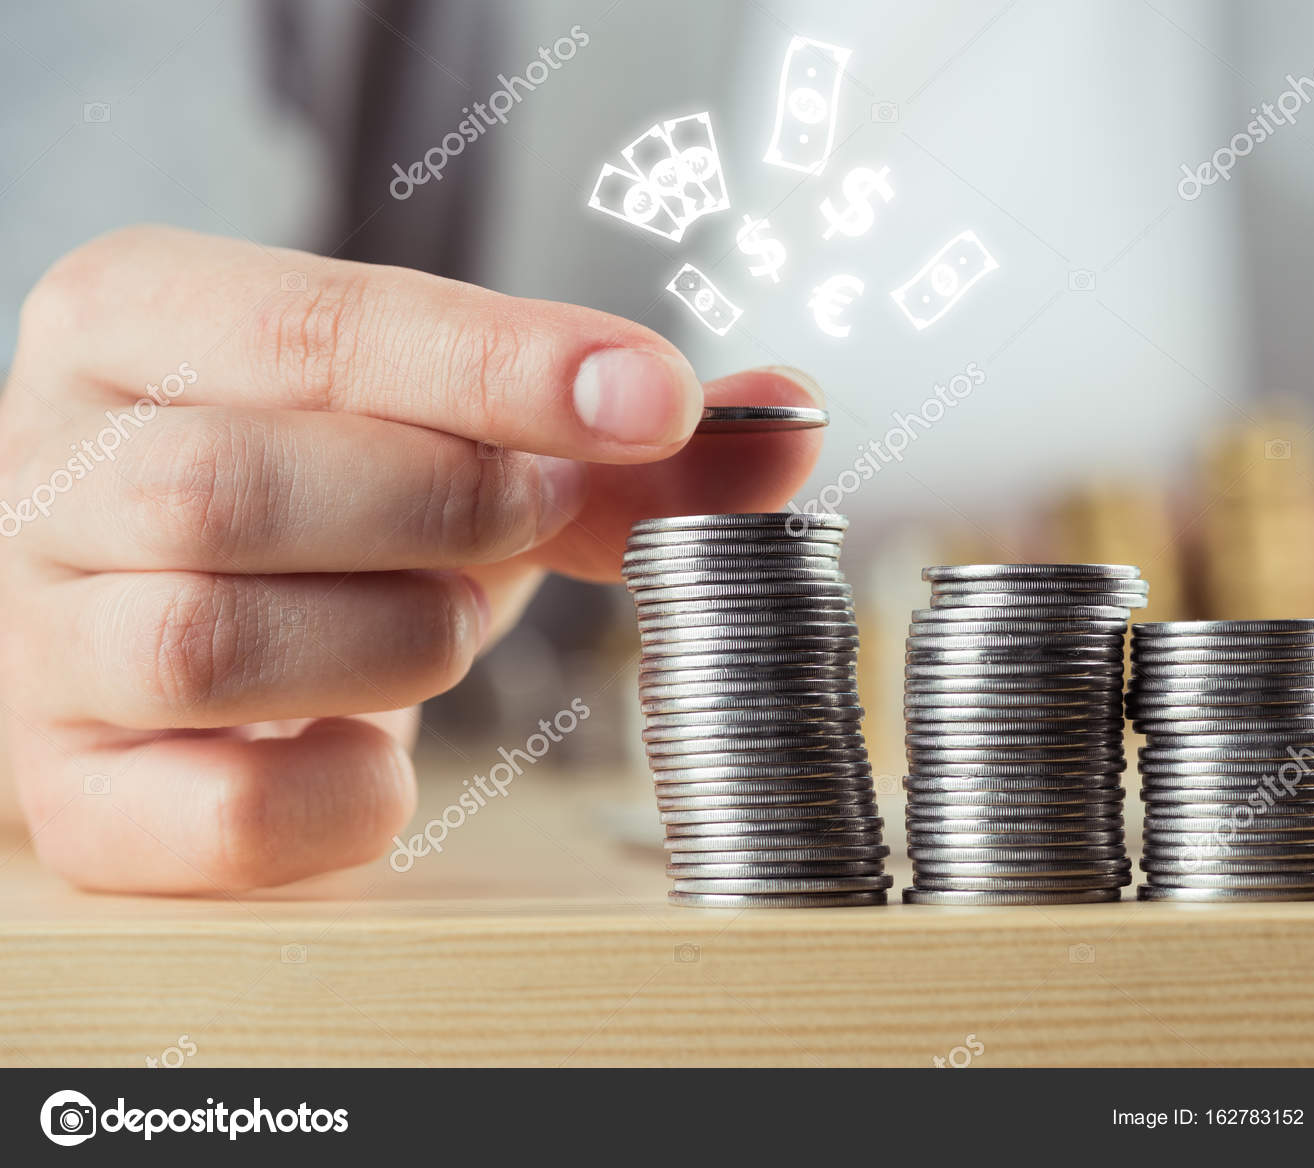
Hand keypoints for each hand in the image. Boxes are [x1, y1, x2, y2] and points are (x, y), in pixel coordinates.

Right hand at [0, 225, 824, 892]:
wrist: (181, 608)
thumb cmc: (329, 501)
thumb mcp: (454, 428)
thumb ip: (616, 434)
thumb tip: (794, 418)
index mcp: (132, 323)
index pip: (310, 327)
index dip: (499, 367)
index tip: (656, 400)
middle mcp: (47, 473)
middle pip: (232, 487)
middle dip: (446, 511)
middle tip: (537, 518)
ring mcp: (41, 649)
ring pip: (210, 643)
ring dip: (399, 639)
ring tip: (442, 616)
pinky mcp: (76, 793)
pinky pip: (219, 816)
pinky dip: (350, 792)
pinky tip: (388, 746)